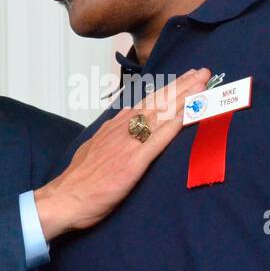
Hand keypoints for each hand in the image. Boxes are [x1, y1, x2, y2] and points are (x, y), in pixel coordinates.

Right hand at [34, 67, 210, 239]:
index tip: (185, 77)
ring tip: (202, 84)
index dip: (168, 89)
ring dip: (183, 98)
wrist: (65, 198)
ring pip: (160, 114)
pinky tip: (188, 114)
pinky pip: (158, 140)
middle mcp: (123, 129)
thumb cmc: (79, 180)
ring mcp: (129, 144)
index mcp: (115, 126)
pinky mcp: (133, 163)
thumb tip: (122, 122)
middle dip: (182, 85)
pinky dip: (174, 125)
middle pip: (157, 102)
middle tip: (203, 72)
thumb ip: (110, 134)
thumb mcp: (94, 147)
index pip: (146, 102)